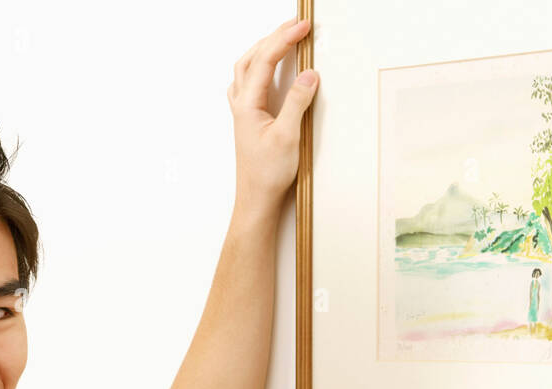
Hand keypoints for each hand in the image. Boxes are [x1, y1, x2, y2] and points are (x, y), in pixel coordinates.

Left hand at [226, 16, 319, 211]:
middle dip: (274, 37)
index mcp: (248, 104)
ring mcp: (243, 111)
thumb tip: (309, 75)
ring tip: (283, 37)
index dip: (285, 40)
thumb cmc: (267, 174)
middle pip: (252, 58)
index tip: (303, 27)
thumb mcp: (288, 136)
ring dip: (263, 49)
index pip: (266, 60)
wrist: (256, 199)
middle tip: (296, 25)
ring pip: (247, 69)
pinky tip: (266, 68)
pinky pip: (248, 83)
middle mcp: (241, 104)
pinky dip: (258, 67)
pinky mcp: (250, 119)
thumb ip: (298, 103)